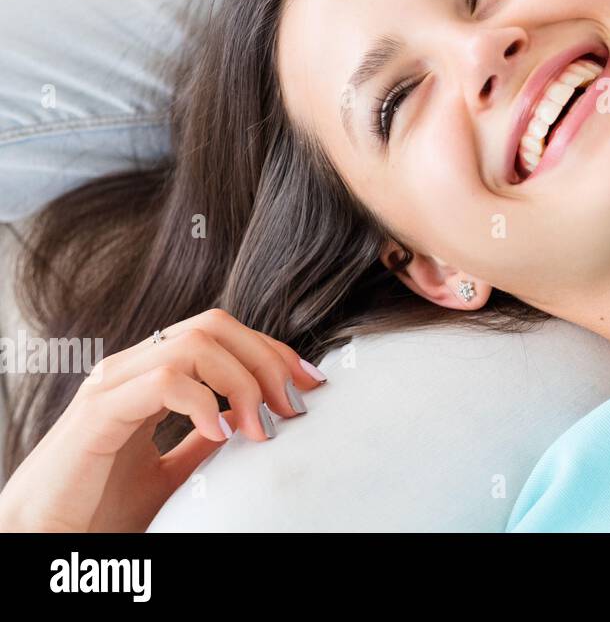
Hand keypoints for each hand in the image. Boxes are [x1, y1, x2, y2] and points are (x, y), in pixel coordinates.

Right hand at [0, 308, 325, 531]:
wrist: (44, 539)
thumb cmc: (100, 508)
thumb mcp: (171, 469)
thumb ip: (203, 439)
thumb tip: (251, 420)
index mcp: (150, 374)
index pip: (223, 334)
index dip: (272, 352)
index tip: (309, 385)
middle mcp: (131, 368)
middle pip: (216, 325)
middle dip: (267, 359)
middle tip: (293, 405)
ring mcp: (112, 384)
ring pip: (194, 342)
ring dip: (242, 381)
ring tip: (259, 427)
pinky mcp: (98, 413)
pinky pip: (163, 381)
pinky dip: (202, 402)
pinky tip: (220, 435)